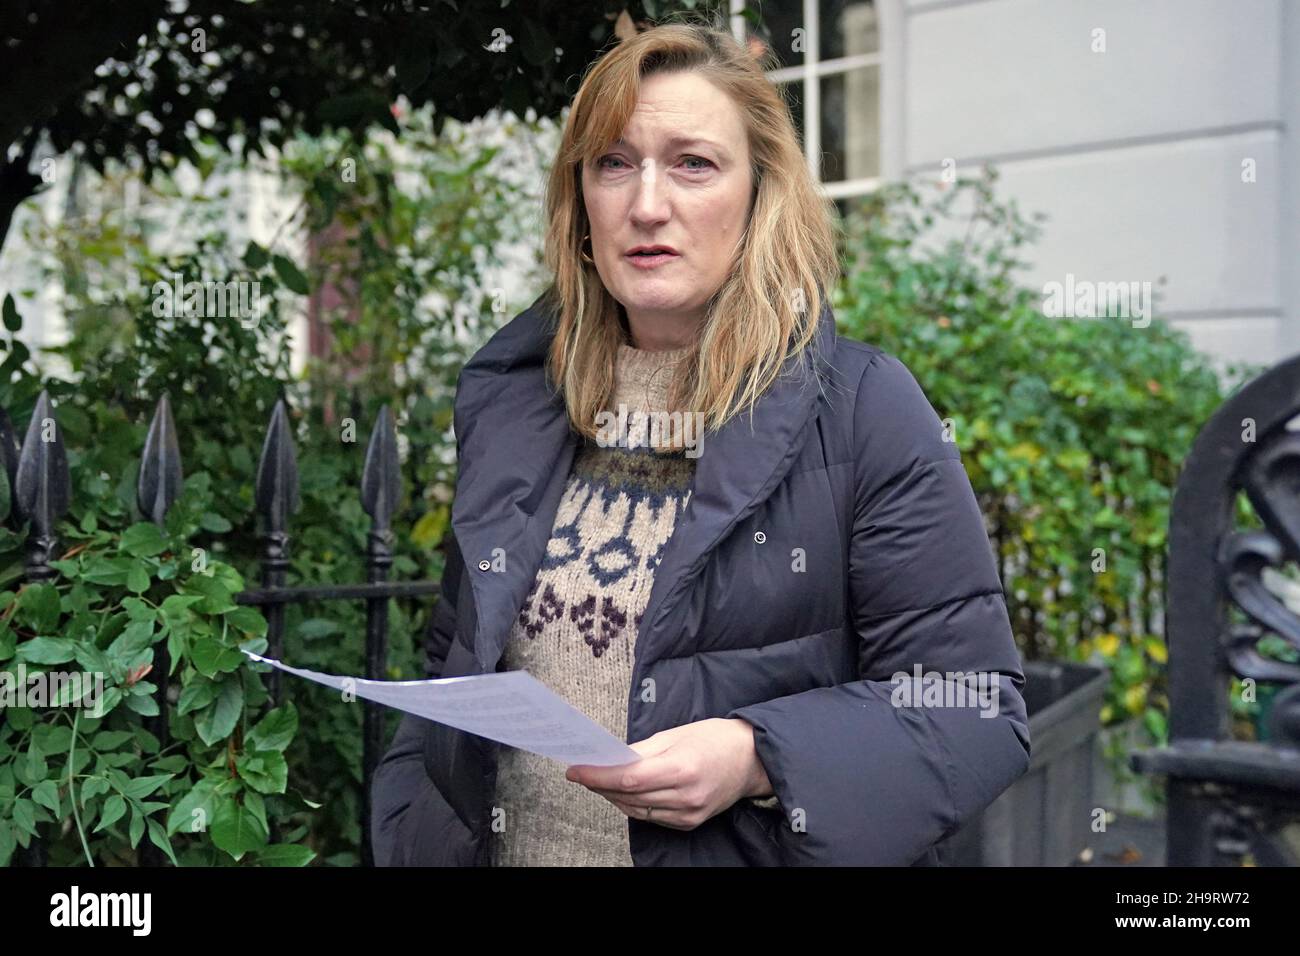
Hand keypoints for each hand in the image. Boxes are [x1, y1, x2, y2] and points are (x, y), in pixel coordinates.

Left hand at [565, 718, 772, 829]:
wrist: (752, 760)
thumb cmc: (715, 739)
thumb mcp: (677, 734)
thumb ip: (642, 750)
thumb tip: (612, 759)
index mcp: (681, 768)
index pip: (628, 778)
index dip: (597, 775)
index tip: (575, 770)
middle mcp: (685, 796)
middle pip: (629, 796)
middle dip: (600, 784)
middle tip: (581, 772)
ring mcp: (688, 814)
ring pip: (637, 810)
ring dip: (613, 796)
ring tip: (597, 781)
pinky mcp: (690, 823)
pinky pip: (652, 817)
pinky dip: (633, 805)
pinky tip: (623, 793)